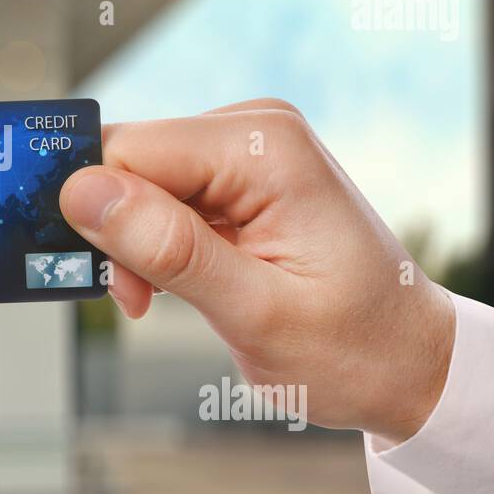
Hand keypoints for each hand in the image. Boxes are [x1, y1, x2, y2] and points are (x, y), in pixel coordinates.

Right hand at [59, 98, 454, 443]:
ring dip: (136, 246)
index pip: (129, 150)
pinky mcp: (236, 175)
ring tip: (168, 299)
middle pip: (127, 162)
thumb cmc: (356, 350)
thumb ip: (170, 249)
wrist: (411, 363)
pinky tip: (182, 283)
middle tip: (146, 300)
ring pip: (134, 182)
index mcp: (265, 148)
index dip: (103, 217)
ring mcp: (245, 149)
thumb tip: (82, 192)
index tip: (127, 287)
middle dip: (120, 234)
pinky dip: (155, 245)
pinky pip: (159, 195)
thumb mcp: (258, 315)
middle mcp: (253, 129)